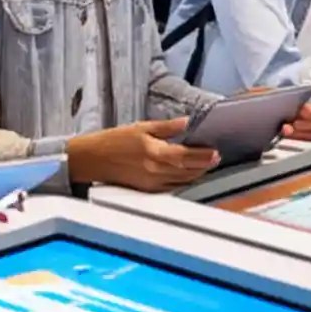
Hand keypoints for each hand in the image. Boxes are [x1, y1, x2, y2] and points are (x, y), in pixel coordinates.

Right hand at [67, 118, 219, 192]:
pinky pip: (172, 187)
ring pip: (182, 180)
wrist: (94, 159)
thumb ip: (166, 127)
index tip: (215, 151)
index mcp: (156, 152)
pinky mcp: (147, 189)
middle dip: (204, 165)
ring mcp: (152, 182)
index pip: (188, 155)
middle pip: (188, 170)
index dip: (204, 155)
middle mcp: (157, 170)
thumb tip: (186, 122)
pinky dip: (183, 181)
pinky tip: (188, 175)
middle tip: (216, 158)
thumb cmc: (114, 141)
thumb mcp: (141, 127)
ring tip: (207, 166)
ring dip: (196, 174)